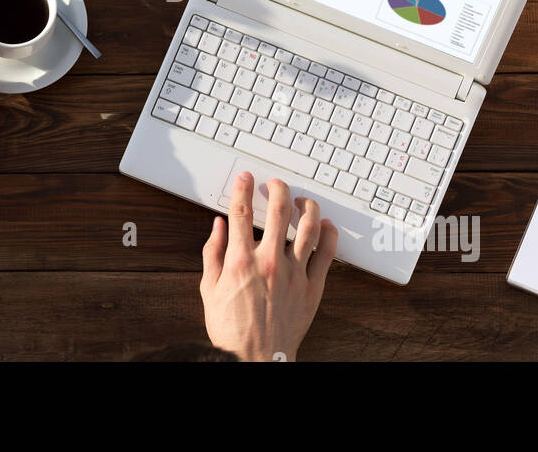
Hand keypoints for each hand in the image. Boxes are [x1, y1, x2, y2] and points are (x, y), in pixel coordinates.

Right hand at [199, 172, 337, 360]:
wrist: (255, 358)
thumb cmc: (231, 328)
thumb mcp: (209, 289)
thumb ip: (212, 253)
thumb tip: (217, 226)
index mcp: (241, 260)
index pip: (242, 212)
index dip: (243, 189)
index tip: (245, 179)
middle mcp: (270, 262)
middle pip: (280, 210)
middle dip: (277, 188)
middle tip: (275, 184)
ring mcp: (295, 273)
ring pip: (308, 226)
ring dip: (307, 206)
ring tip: (302, 200)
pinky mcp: (313, 287)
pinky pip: (327, 253)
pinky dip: (328, 234)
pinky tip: (324, 225)